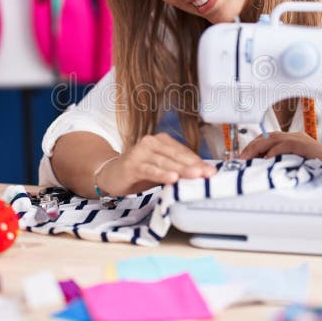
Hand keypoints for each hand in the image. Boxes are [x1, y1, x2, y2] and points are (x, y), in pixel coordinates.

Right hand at [97, 133, 216, 195]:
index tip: (212, 172)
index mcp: (161, 141)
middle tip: (208, 174)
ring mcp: (140, 152)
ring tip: (196, 176)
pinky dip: (162, 174)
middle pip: (177, 156)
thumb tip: (201, 176)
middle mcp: (151, 143)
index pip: (183, 152)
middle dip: (194, 166)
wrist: (110, 174)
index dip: (198, 162)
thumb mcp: (160, 169)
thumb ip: (177, 170)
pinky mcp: (132, 164)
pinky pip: (150, 170)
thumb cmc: (139, 172)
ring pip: (165, 162)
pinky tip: (172, 179)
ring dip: (182, 170)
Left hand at [239, 131, 321, 167]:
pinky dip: (274, 153)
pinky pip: (286, 145)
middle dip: (251, 147)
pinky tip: (266, 160)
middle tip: (240, 159)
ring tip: (247, 159)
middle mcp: (296, 137)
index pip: (268, 138)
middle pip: (267, 136)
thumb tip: (262, 169)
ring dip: (257, 149)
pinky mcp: (306, 146)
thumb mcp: (296, 166)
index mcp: (294, 140)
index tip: (243, 157)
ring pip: (273, 138)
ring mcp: (301, 140)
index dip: (253, 146)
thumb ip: (281, 164)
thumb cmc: (321, 172)